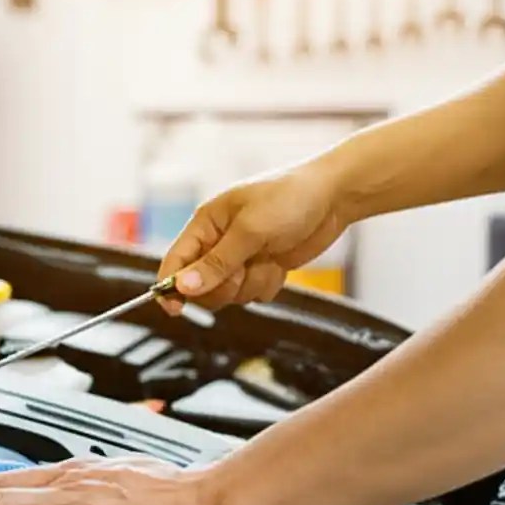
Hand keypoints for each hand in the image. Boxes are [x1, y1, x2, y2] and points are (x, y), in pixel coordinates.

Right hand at [157, 164, 349, 314]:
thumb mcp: (250, 230)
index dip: (170, 286)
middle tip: (242, 270)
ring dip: (250, 283)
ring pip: (229, 293)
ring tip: (268, 258)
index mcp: (206, 223)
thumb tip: (182, 287)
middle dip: (223, 285)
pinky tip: (279, 262)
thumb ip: (216, 262)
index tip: (174, 308)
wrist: (334, 196)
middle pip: (200, 285)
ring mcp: (241, 256)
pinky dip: (267, 283)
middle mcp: (219, 241)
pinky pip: (253, 293)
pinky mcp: (261, 266)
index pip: (175, 260)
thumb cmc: (290, 198)